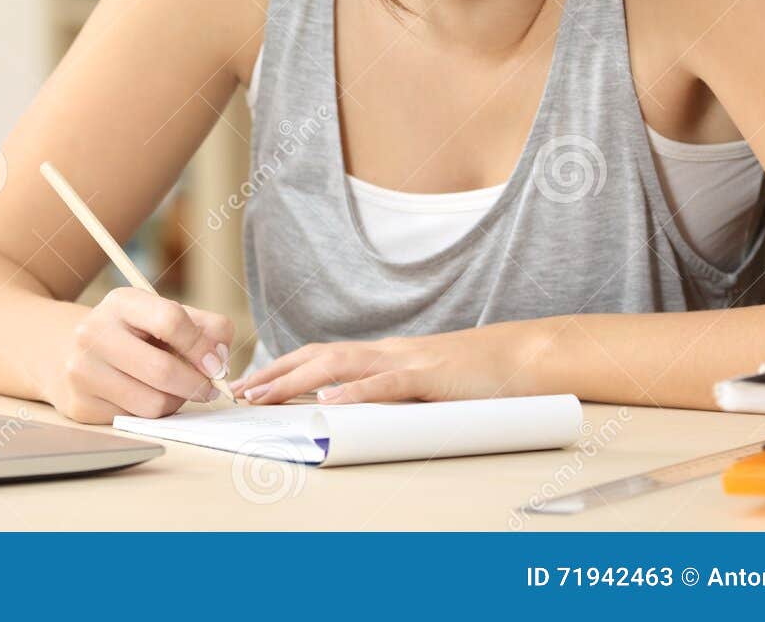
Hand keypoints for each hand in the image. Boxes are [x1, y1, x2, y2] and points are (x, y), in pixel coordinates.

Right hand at [44, 287, 234, 423]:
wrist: (67, 351)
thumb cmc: (132, 334)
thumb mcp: (163, 315)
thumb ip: (203, 328)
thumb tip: (221, 360)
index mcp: (120, 302)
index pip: (171, 321)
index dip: (202, 347)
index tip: (217, 364)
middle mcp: (93, 333)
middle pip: (163, 370)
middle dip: (196, 384)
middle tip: (208, 388)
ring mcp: (82, 371)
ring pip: (153, 403)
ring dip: (175, 402)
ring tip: (172, 389)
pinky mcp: (80, 405)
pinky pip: (135, 420)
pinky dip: (151, 414)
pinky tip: (144, 396)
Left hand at [228, 318, 555, 405]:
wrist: (523, 358)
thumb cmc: (476, 376)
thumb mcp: (424, 383)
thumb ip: (391, 392)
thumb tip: (354, 412)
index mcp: (383, 355)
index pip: (322, 356)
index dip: (284, 367)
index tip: (251, 382)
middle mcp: (387, 353)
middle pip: (319, 357)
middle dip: (277, 374)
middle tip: (241, 392)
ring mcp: (407, 362)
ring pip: (342, 366)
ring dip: (298, 381)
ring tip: (267, 395)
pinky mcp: (430, 378)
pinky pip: (386, 385)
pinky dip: (356, 394)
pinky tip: (329, 404)